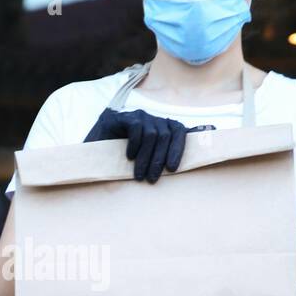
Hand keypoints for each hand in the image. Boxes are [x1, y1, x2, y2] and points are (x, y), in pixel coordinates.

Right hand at [84, 108, 211, 182]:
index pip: (179, 130)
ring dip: (147, 157)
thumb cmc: (122, 162)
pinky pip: (136, 127)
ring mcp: (135, 116)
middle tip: (152, 179)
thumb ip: (169, 154)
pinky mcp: (119, 117)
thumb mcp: (147, 161)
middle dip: (160, 159)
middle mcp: (150, 118)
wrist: (89, 157)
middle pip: (167, 134)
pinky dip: (135, 144)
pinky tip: (128, 157)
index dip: (180, 148)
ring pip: (153, 133)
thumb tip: (205, 141)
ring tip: (138, 175)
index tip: (173, 168)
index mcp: (160, 127)